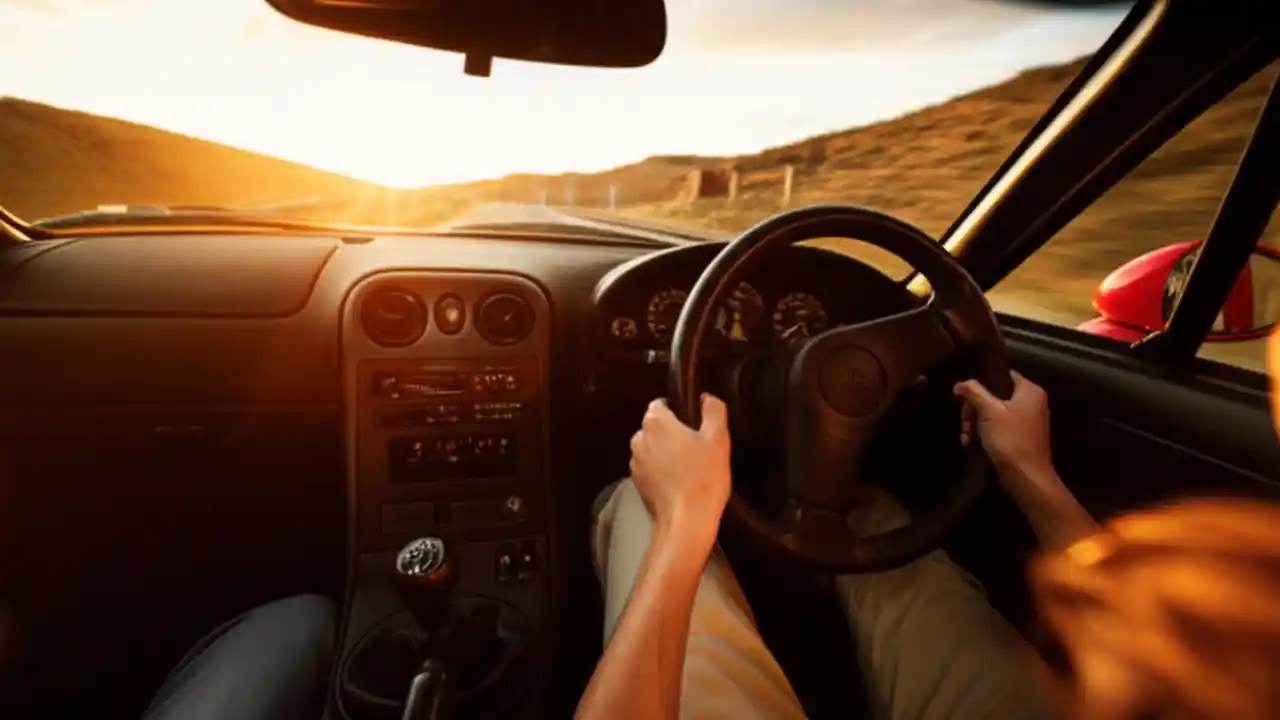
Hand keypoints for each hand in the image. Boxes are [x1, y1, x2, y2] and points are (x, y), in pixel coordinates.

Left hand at [629, 394, 731, 547]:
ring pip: (653, 448)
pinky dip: (661, 470)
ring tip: (690, 467)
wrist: (687, 521)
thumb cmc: (703, 477)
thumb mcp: (718, 438)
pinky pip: (650, 467)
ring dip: (666, 452)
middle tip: (697, 447)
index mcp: (655, 422)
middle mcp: (639, 439)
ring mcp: (635, 462)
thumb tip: (706, 398)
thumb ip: (713, 410)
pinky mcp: (637, 482)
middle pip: (656, 427)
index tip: (695, 425)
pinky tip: (680, 481)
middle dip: (673, 433)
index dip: (679, 411)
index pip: (661, 403)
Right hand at [954, 372, 1096, 547]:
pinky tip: (972, 443)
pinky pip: (999, 426)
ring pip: (994, 412)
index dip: (982, 382)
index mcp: (1030, 390)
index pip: (1003, 374)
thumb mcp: (989, 411)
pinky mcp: (1021, 436)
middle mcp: (1032, 401)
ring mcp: (1028, 420)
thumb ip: (974, 391)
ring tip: (966, 437)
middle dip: (974, 409)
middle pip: (995, 394)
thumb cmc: (1010, 439)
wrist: (1026, 476)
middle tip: (965, 423)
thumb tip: (960, 384)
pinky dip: (985, 432)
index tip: (965, 395)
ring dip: (976, 423)